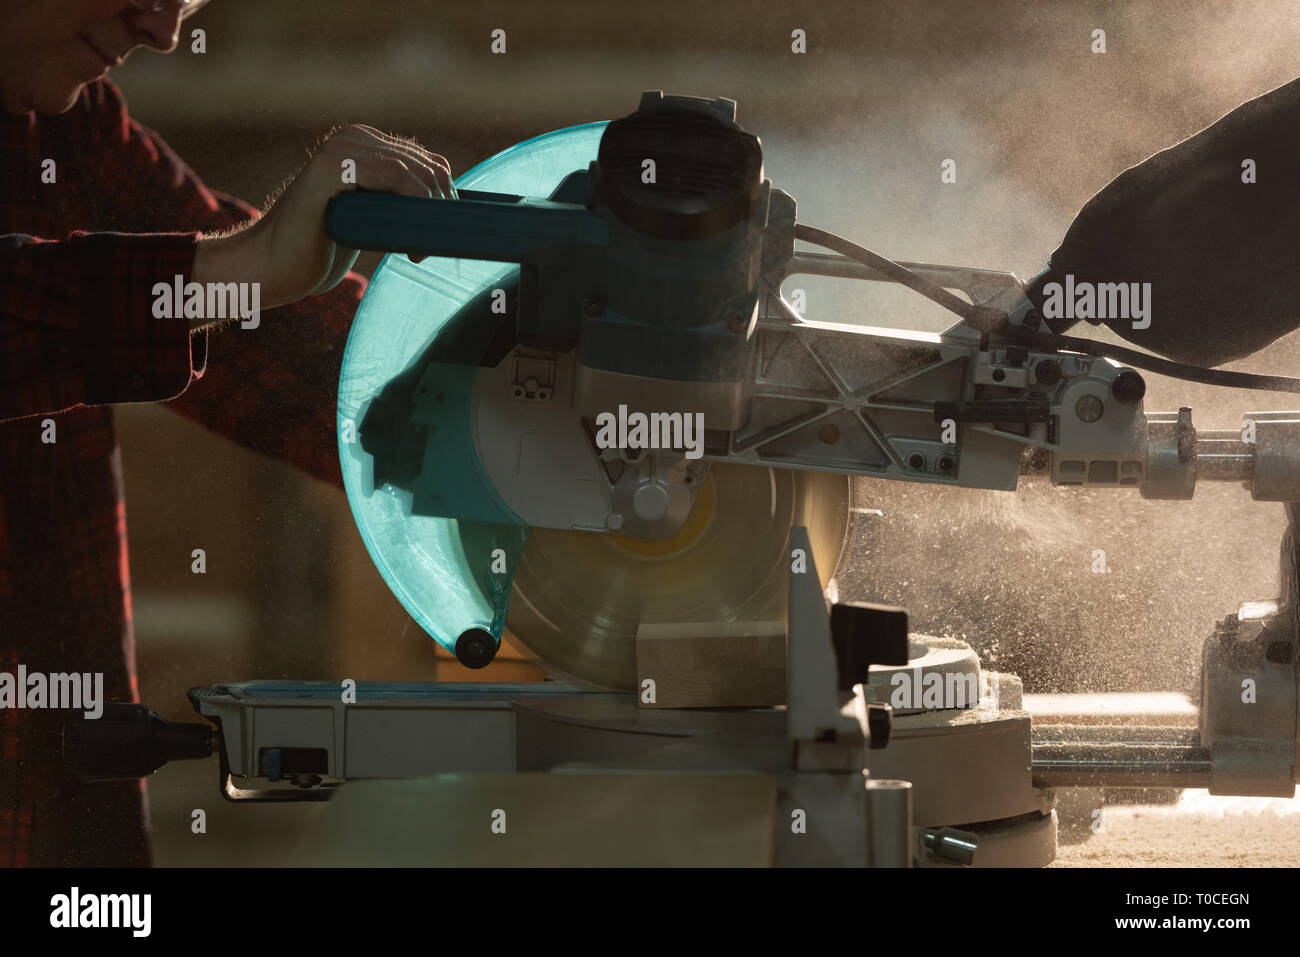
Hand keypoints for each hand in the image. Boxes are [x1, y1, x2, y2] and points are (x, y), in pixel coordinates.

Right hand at [192, 124, 453, 322]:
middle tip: (436, 246)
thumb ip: (397, 202)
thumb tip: (449, 207)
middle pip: (425, 165)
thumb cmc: (322, 246)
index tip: (447, 233)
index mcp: (364, 143)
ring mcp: (340, 146)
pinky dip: (413, 209)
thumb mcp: (370, 217)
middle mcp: (353, 136)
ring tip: (422, 251)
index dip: (446, 196)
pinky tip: (412, 246)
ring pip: (412, 171)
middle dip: (441, 206)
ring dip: (428, 213)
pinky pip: (391, 176)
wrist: (276, 264)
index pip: (428, 161)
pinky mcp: (332, 166)